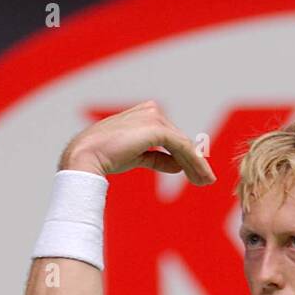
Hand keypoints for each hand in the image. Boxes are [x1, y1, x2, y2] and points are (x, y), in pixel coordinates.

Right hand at [58, 100, 216, 182]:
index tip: (196, 174)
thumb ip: (158, 158)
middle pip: (180, 140)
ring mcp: (154, 118)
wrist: (87, 156)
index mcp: (144, 114)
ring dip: (197, 164)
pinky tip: (200, 176)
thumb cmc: (106, 157)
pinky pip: (182, 147)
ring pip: (183, 144)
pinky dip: (194, 162)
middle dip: (194, 162)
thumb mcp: (138, 156)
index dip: (185, 156)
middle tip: (206, 181)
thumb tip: (178, 165)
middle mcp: (151, 112)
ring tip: (206, 182)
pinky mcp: (156, 129)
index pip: (171, 137)